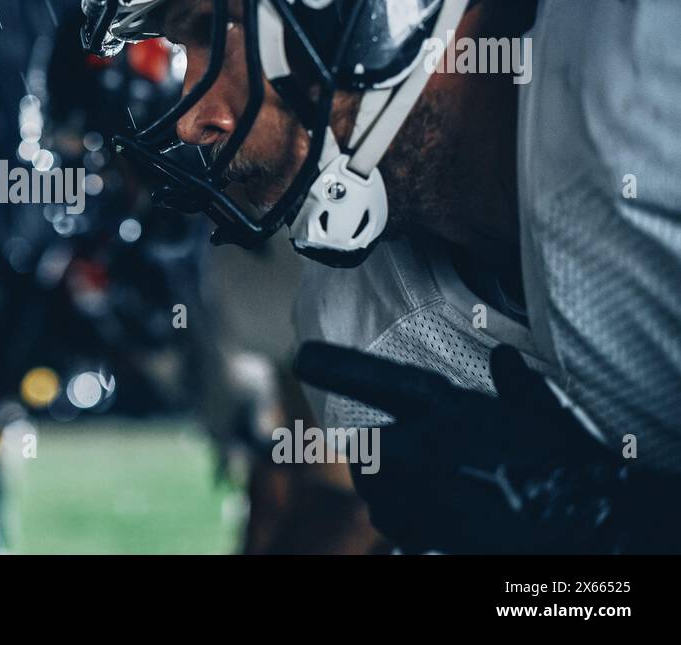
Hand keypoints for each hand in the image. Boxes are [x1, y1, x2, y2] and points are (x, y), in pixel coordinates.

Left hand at [294, 342, 677, 552]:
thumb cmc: (565, 465)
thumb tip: (506, 357)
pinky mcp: (423, 530)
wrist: (586, 525)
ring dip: (395, 495)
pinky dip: (410, 525)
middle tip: (423, 468)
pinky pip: (396, 527)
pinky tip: (446, 521)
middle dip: (382, 463)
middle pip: (368, 453)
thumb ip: (516, 384)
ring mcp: (418, 491)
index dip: (337, 366)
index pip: (377, 380)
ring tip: (444, 496)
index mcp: (446, 408)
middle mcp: (421, 445)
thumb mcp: (542, 414)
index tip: (300, 356)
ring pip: (377, 493)